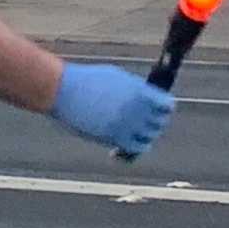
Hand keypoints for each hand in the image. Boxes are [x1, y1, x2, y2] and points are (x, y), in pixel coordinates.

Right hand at [49, 62, 175, 156]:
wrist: (62, 89)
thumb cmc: (85, 80)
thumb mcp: (116, 78)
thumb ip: (135, 89)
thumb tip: (148, 99)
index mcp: (138, 91)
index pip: (167, 105)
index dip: (164, 108)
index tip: (159, 110)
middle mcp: (136, 108)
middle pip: (160, 122)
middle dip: (155, 122)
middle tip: (146, 123)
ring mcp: (126, 123)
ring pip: (150, 136)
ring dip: (144, 136)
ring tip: (133, 134)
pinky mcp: (113, 136)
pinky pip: (135, 149)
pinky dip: (132, 150)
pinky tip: (120, 149)